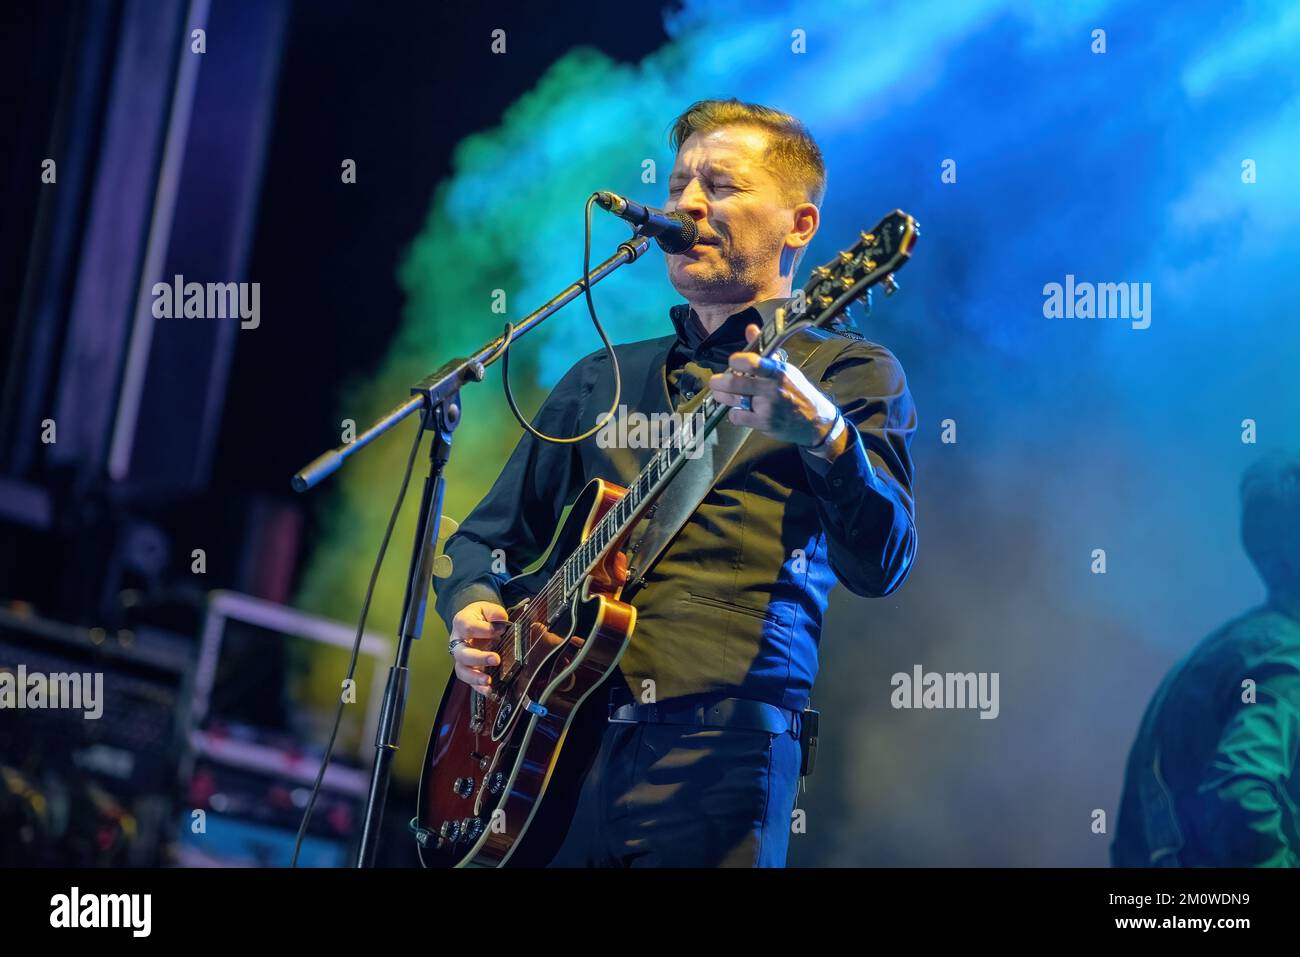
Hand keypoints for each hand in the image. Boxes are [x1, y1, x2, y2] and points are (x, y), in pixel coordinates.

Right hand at [450, 600, 507, 693]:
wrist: (475, 622)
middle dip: (478, 658)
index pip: (468, 627)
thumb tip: (502, 622)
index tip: (499, 631)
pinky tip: (489, 691)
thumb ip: (495, 613)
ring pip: (462, 670)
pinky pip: (469, 681)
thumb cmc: (482, 616)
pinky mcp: (468, 669)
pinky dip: (478, 688)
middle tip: (495, 659)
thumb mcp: (487, 608)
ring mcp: (461, 658)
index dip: (483, 630)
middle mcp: (457, 642)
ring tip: (489, 681)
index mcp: (461, 623)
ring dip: (475, 677)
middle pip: (462, 653)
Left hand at [710, 322, 840, 451]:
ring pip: (733, 400)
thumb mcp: (785, 369)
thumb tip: (750, 328)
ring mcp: (767, 407)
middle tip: (714, 381)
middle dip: (719, 381)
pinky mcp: (764, 423)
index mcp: (777, 370)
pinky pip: (737, 417)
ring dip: (722, 396)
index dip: (736, 361)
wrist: (815, 421)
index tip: (732, 362)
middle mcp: (772, 387)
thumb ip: (764, 351)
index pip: (753, 362)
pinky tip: (739, 410)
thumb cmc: (797, 391)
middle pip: (735, 382)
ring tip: (721, 394)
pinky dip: (734, 414)